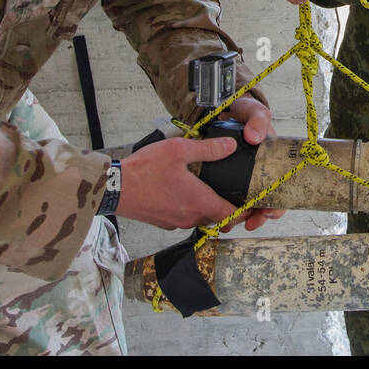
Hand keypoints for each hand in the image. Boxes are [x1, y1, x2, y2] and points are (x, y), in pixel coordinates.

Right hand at [117, 136, 243, 229]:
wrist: (114, 188)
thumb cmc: (144, 170)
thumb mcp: (179, 150)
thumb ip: (208, 149)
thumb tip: (231, 147)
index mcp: (199, 201)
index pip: (233, 215)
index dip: (246, 211)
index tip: (254, 204)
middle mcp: (189, 217)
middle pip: (218, 218)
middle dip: (228, 209)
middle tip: (234, 193)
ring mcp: (175, 222)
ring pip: (201, 218)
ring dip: (208, 208)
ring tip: (210, 189)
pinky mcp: (163, 222)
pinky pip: (184, 218)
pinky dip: (191, 208)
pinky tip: (186, 192)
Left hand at [226, 94, 284, 231]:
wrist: (226, 110)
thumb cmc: (246, 113)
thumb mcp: (255, 112)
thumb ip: (257, 121)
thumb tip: (254, 137)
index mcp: (274, 162)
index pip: (282, 189)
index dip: (278, 205)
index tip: (268, 212)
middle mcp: (261, 172)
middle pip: (265, 202)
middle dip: (258, 217)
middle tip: (249, 223)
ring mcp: (244, 176)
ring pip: (246, 203)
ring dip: (240, 216)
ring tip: (229, 223)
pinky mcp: (227, 176)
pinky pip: (228, 196)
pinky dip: (224, 208)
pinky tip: (218, 214)